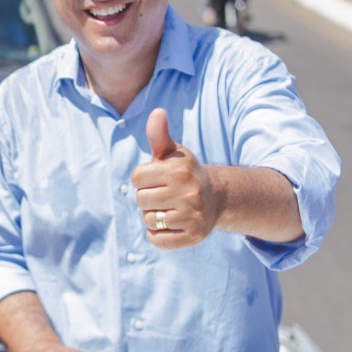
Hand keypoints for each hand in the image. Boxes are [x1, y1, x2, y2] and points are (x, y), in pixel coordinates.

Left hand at [133, 108, 218, 249]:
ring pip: (148, 220)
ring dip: (153, 216)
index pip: (137, 178)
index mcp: (179, 170)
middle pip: (140, 200)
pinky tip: (170, 223)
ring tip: (169, 208)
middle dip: (148, 197)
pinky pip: (157, 239)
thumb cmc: (184, 173)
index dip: (144, 178)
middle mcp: (188, 193)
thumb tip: (157, 112)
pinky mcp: (192, 237)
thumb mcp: (173, 153)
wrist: (215, 198)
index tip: (158, 178)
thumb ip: (159, 134)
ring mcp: (192, 217)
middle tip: (164, 194)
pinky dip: (158, 233)